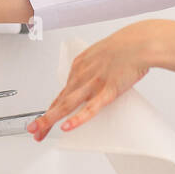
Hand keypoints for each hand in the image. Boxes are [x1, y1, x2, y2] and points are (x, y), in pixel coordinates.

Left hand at [26, 21, 160, 141]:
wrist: (141, 42)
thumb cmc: (127, 46)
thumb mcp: (104, 55)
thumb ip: (97, 70)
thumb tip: (96, 82)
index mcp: (80, 65)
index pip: (62, 91)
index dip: (51, 107)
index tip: (44, 119)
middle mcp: (82, 74)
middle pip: (59, 100)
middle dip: (44, 118)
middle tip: (34, 130)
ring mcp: (93, 83)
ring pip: (67, 105)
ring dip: (50, 119)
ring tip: (40, 131)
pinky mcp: (107, 91)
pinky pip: (90, 108)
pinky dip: (77, 119)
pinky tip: (67, 127)